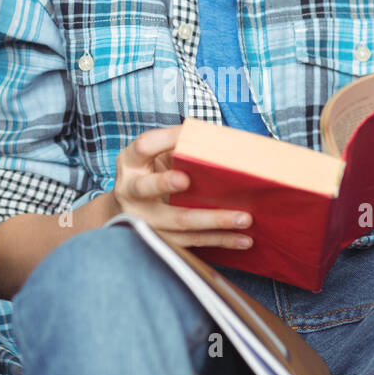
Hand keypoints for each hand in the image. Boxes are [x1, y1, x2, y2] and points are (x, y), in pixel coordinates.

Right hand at [111, 125, 253, 251]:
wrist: (130, 207)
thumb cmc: (152, 171)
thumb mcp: (157, 154)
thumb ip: (179, 146)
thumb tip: (222, 141)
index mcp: (131, 163)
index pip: (144, 146)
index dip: (166, 138)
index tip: (188, 133)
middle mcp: (131, 192)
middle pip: (148, 188)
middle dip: (167, 183)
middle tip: (187, 181)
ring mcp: (145, 219)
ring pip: (178, 222)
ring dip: (213, 221)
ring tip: (244, 218)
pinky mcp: (163, 238)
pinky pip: (193, 241)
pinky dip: (220, 240)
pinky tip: (243, 239)